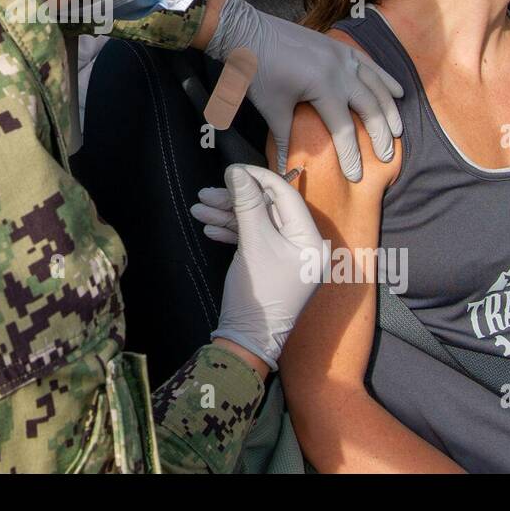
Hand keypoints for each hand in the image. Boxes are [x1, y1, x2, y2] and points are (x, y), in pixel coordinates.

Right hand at [191, 164, 324, 369]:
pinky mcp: (272, 264)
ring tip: (199, 209)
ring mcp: (288, 256)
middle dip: (235, 199)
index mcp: (311, 239)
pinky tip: (210, 227)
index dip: (257, 178)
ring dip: (228, 214)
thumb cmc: (258, 293)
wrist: (247, 340)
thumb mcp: (253, 243)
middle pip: (268, 208)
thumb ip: (246, 204)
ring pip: (256, 222)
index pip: (286, 196)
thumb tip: (237, 172)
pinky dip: (232, 231)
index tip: (231, 170)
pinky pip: (254, 238)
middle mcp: (304, 245)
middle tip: (206, 193)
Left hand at [206, 0, 402, 180]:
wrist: (247, 32)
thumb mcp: (271, 108)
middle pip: (370, 107)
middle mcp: (340, 70)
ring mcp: (342, 55)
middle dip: (380, 134)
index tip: (356, 176)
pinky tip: (398, 91)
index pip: (343, 128)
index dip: (351, 155)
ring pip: (376, 84)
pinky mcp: (339, 47)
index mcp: (323, 86)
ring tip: (398, 131)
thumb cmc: (257, 72)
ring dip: (389, 108)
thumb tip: (286, 170)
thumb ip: (285, 139)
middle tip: (385, 156)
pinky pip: (370, 63)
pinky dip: (385, 78)